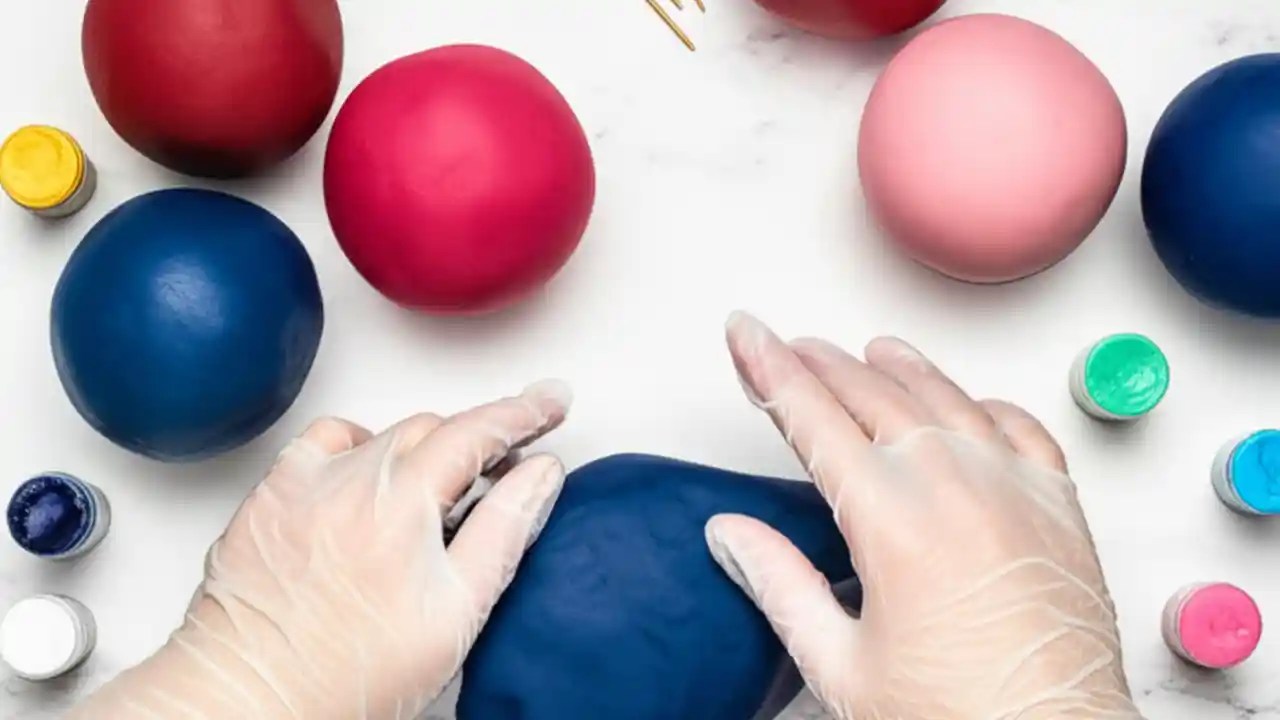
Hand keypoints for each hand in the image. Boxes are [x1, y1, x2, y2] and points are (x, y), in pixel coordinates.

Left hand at [68, 381, 570, 719]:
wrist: (252, 702)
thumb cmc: (348, 677)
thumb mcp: (455, 613)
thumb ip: (504, 531)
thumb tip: (539, 474)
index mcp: (400, 504)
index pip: (477, 431)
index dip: (524, 412)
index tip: (551, 402)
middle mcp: (346, 481)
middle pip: (431, 427)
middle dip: (476, 437)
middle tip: (503, 465)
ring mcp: (300, 485)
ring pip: (378, 432)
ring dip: (416, 447)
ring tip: (432, 488)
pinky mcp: (266, 499)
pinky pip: (319, 447)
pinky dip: (353, 451)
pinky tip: (362, 485)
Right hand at [705, 313, 1141, 719]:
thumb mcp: (841, 665)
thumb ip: (780, 585)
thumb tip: (730, 533)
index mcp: (892, 519)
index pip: (812, 416)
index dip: (769, 368)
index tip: (747, 334)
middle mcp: (955, 485)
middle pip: (871, 394)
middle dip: (820, 363)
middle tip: (786, 345)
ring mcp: (1013, 486)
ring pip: (944, 396)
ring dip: (897, 368)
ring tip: (867, 350)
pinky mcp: (1059, 505)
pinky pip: (1020, 426)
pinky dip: (983, 402)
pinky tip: (967, 400)